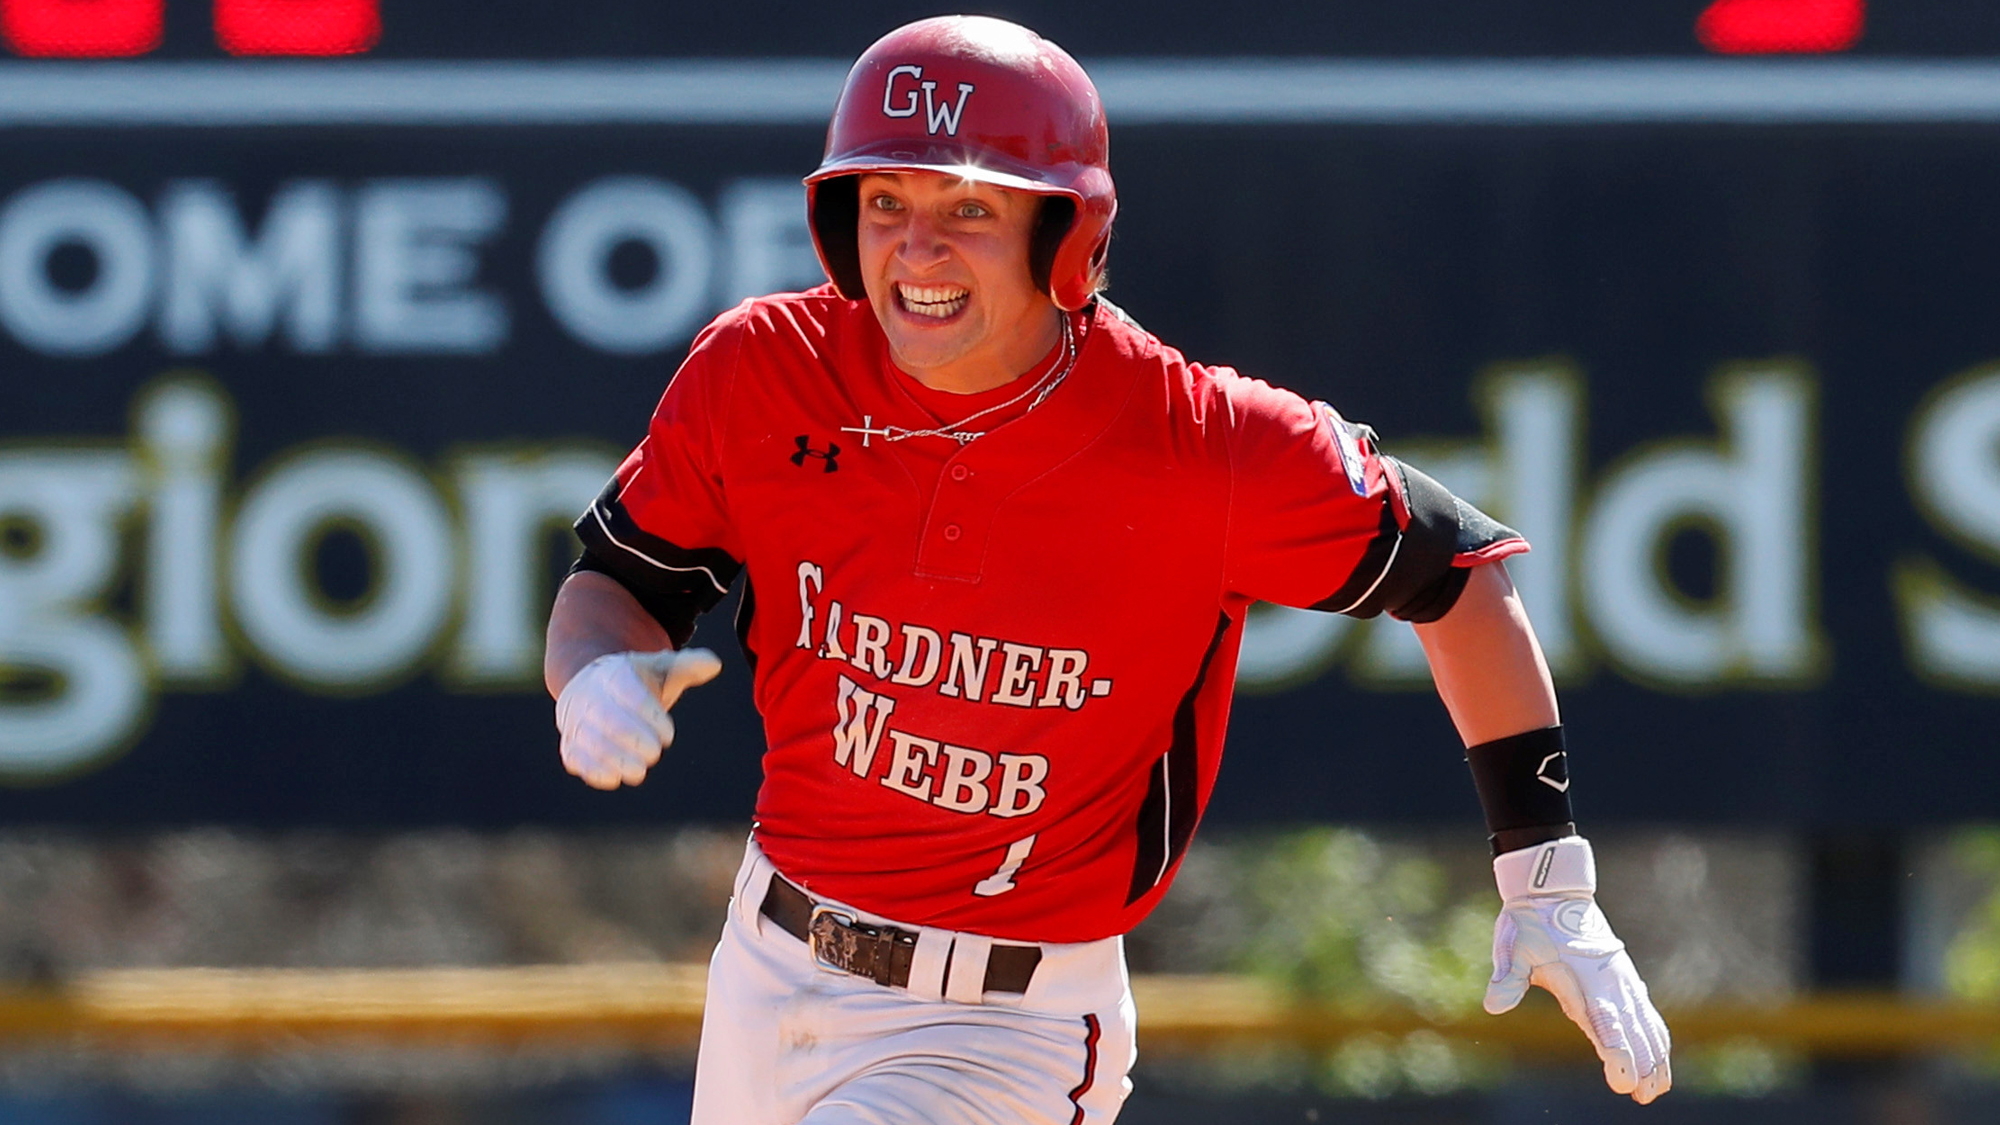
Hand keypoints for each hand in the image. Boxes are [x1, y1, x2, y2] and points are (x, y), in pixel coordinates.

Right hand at [554, 648, 721, 789]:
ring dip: (614, 759)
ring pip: (589, 740)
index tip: (668, 735)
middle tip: (655, 753)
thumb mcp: (661, 668)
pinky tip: (614, 778)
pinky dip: (592, 769)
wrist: (590, 686)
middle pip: (608, 718)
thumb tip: (715, 664)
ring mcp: (577, 720)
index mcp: (615, 673)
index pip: (630, 692)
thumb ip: (689, 666)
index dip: (650, 715)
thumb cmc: (635, 682)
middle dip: (633, 739)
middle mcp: (591, 695)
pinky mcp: (570, 744)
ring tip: (639, 772)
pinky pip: (575, 757)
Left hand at [1484, 837, 1671, 1104]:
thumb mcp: (1513, 948)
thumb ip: (1507, 978)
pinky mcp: (1625, 981)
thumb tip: (1493, 1005)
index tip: (1623, 1079)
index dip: (1617, 1052)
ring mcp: (1621, 982)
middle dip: (1640, 1066)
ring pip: (1646, 1026)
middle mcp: (1610, 984)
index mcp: (1585, 981)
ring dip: (1654, 1058)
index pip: (1605, 1023)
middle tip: (1643, 1097)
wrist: (1555, 892)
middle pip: (1632, 1031)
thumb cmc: (1530, 923)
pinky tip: (1660, 1061)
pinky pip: (1648, 1014)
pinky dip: (1656, 1038)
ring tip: (1656, 1090)